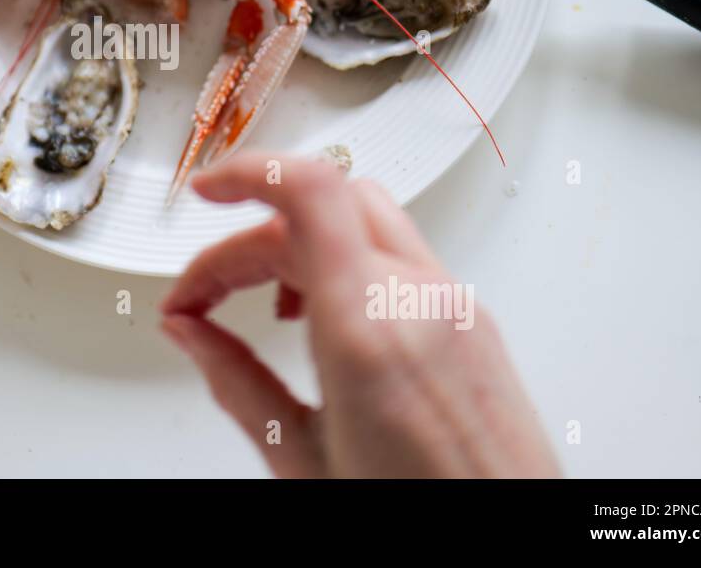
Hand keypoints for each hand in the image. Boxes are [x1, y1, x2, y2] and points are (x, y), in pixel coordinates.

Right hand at [160, 153, 559, 478]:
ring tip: (261, 304)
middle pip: (318, 208)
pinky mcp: (475, 319)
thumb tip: (190, 333)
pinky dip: (342, 261)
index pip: (309, 189)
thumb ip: (235, 382)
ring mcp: (456, 303)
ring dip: (296, 242)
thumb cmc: (420, 516)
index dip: (247, 171)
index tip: (205, 192)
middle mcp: (420, 298)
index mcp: (367, 327)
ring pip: (360, 219)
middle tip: (201, 299)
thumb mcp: (301, 460)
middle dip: (245, 241)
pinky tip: (320, 315)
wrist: (510, 546)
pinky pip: (397, 253)